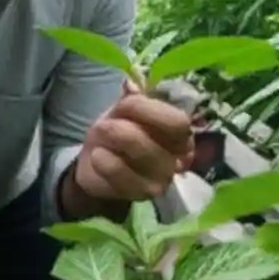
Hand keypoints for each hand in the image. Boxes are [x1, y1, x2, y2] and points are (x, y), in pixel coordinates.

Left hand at [71, 82, 194, 202]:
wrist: (98, 162)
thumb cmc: (118, 131)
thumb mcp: (123, 109)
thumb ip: (131, 97)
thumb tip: (131, 84)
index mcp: (180, 132)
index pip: (177, 121)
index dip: (147, 109)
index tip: (124, 104)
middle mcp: (179, 157)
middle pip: (159, 135)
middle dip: (124, 124)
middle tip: (105, 123)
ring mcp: (163, 179)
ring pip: (141, 152)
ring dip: (113, 138)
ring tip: (100, 137)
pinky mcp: (142, 195)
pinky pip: (121, 174)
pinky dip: (104, 161)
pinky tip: (98, 157)